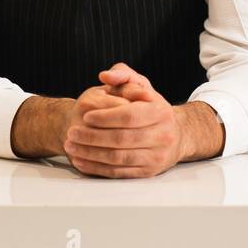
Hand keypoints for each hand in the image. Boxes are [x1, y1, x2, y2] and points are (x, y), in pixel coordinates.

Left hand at [62, 62, 183, 177]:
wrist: (175, 135)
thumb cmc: (151, 107)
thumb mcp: (141, 85)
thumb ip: (123, 75)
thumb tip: (105, 76)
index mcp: (160, 111)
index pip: (129, 115)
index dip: (106, 117)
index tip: (86, 116)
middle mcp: (162, 135)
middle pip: (122, 138)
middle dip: (93, 137)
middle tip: (71, 133)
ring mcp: (156, 156)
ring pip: (119, 158)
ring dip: (91, 154)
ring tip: (72, 147)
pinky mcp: (148, 172)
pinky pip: (119, 173)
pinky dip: (98, 168)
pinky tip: (82, 161)